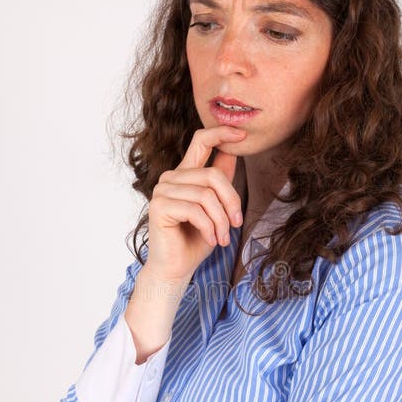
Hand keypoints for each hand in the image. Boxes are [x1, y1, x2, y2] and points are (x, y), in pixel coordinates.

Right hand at [144, 125, 246, 282]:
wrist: (176, 268)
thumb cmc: (195, 240)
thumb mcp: (216, 208)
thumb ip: (221, 181)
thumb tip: (233, 152)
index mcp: (185, 174)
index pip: (201, 141)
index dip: (221, 133)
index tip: (242, 134)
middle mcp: (171, 178)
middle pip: (212, 174)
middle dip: (231, 201)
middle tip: (237, 224)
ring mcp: (162, 191)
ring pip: (206, 195)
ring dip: (221, 220)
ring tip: (223, 238)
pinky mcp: (159, 207)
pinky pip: (195, 210)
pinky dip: (209, 228)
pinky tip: (211, 240)